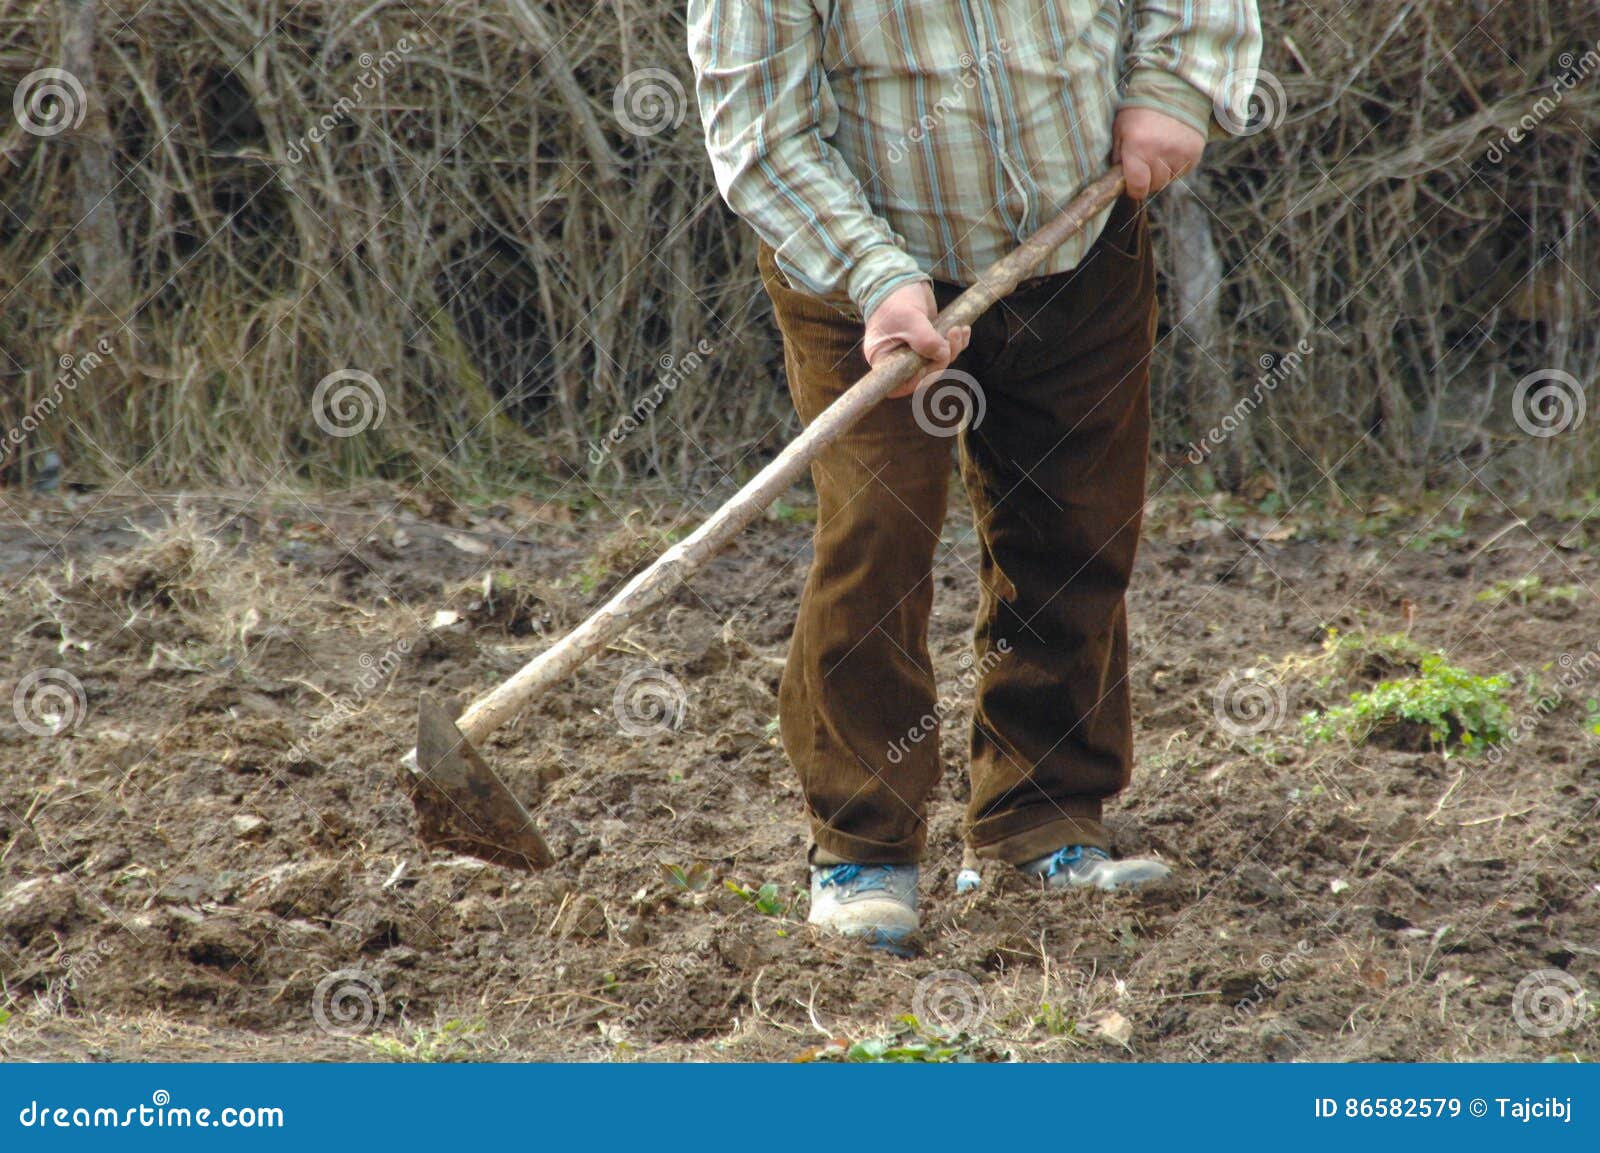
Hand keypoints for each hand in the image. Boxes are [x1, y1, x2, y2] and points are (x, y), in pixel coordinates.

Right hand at [862, 282, 970, 398]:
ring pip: (938, 362)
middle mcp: (897, 359)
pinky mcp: (927, 342)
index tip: (928, 366)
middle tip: (950, 338)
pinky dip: (957, 342)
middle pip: (923, 375)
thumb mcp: (909, 318)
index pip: (899, 385)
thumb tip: (943, 355)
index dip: (917, 381)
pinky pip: (945, 350)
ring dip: (952, 349)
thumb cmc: (895, 299)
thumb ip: (925, 340)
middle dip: (941, 360)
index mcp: (883, 359)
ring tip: (957, 330)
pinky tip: (963, 329)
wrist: (899, 279)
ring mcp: (913, 351)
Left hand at [1113, 107, 1205, 199]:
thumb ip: (1117, 157)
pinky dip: (1176, 165)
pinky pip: (1183, 171)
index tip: (1133, 185)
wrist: (1172, 90)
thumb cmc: (1140, 111)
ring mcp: (1180, 152)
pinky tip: (1171, 148)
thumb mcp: (1120, 130)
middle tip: (1145, 162)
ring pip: (1169, 179)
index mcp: (1138, 147)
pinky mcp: (1194, 152)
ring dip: (1162, 172)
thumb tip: (1119, 179)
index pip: (1138, 187)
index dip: (1134, 190)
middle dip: (1148, 179)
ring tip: (1159, 152)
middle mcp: (1160, 152)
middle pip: (1154, 185)